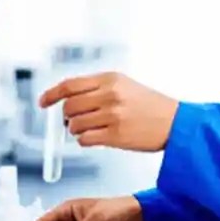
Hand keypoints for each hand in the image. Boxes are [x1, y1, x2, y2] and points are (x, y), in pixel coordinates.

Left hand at [40, 72, 179, 151]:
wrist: (175, 123)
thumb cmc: (150, 106)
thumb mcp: (125, 86)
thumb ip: (97, 89)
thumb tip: (67, 99)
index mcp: (110, 79)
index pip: (70, 85)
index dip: (52, 94)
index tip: (44, 102)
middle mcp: (110, 94)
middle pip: (69, 106)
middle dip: (67, 117)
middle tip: (74, 121)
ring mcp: (113, 115)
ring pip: (75, 125)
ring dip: (76, 130)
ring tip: (90, 130)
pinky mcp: (116, 135)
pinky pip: (85, 140)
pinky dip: (85, 141)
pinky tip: (96, 138)